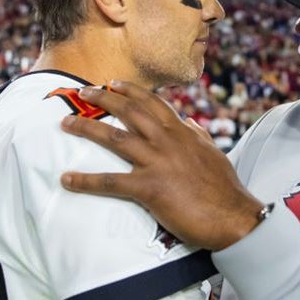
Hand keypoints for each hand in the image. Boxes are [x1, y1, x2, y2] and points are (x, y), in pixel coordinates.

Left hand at [59, 81, 262, 249]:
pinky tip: (67, 179)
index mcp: (183, 133)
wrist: (234, 216)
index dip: (131, 91)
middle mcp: (167, 141)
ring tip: (65, 123)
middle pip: (129, 112)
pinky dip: (86, 181)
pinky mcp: (150, 188)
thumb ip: (199, 137)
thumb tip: (191, 123)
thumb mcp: (215, 155)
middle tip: (82, 92)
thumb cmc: (226, 190)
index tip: (113, 83)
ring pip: (115, 139)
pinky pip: (111, 182)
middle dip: (102, 99)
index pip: (153, 103)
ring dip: (86, 129)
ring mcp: (157, 162)